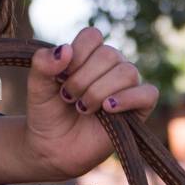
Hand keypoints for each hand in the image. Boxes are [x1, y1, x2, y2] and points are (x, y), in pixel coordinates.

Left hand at [23, 27, 159, 179]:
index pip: (92, 36)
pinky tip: (108, 108)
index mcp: (88, 55)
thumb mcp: (37, 87)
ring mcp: (126, 87)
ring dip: (99, 91)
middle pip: (109, 54)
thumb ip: (43, 64)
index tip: (61, 76)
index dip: (77, 54)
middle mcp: (110, 66)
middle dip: (83, 79)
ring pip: (127, 72)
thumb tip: (65, 49)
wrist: (52, 149)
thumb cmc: (47, 113)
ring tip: (82, 108)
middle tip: (68, 98)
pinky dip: (129, 98)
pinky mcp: (138, 109)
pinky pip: (148, 94)